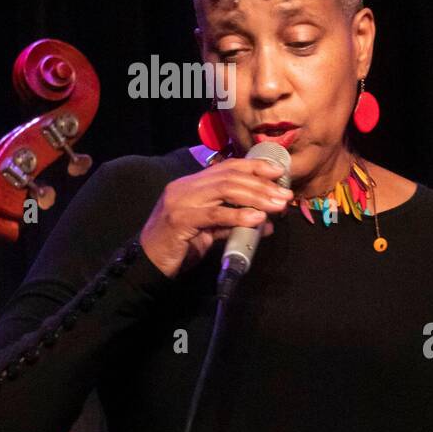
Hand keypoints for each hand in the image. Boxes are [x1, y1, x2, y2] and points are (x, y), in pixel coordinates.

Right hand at [139, 156, 293, 277]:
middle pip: (229, 176)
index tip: (278, 172)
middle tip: (284, 195)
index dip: (254, 167)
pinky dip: (238, 216)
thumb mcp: (209, 231)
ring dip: (256, 197)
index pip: (227, 167)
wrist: (148, 264)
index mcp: (191, 184)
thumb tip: (266, 222)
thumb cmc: (179, 247)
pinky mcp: (179, 220)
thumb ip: (233, 223)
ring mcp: (180, 201)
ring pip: (225, 190)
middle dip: (261, 184)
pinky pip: (215, 215)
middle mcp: (184, 187)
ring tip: (277, 205)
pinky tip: (256, 219)